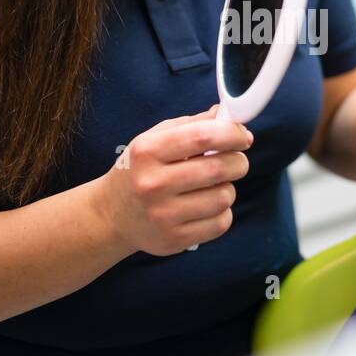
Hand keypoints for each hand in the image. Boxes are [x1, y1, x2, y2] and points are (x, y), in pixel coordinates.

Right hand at [94, 104, 252, 255]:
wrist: (111, 215)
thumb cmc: (139, 171)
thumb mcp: (153, 139)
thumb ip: (190, 125)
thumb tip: (227, 116)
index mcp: (147, 151)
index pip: (202, 136)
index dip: (232, 134)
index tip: (243, 136)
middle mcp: (153, 184)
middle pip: (219, 168)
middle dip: (238, 161)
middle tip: (236, 161)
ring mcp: (163, 215)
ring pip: (223, 197)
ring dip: (228, 188)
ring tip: (214, 186)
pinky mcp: (174, 239)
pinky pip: (221, 223)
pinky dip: (223, 212)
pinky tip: (207, 206)